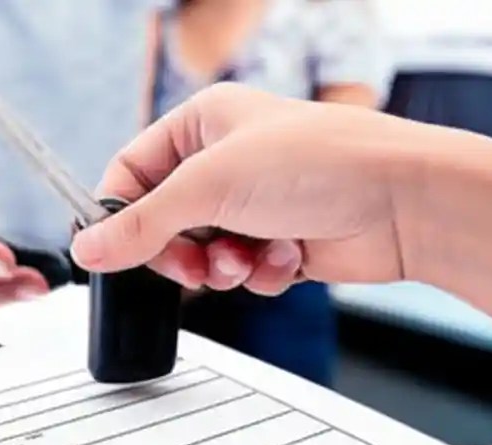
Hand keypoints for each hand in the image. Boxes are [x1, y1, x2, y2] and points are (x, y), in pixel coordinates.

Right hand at [70, 83, 443, 295]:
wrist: (404, 203)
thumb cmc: (324, 163)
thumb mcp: (211, 186)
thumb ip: (143, 223)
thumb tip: (88, 247)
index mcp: (205, 123)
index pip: (133, 170)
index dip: (120, 213)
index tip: (112, 250)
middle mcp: (229, 161)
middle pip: (165, 221)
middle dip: (178, 251)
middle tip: (192, 266)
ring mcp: (258, 203)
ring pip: (205, 254)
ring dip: (222, 267)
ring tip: (247, 260)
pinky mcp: (283, 241)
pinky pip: (245, 272)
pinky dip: (260, 274)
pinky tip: (285, 260)